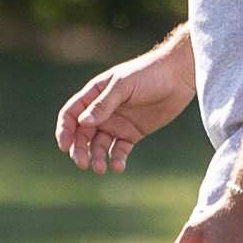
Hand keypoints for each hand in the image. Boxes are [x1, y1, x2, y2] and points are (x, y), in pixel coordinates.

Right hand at [55, 32, 195, 172]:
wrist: (178, 77)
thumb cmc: (148, 74)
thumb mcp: (123, 86)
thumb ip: (104, 104)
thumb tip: (83, 122)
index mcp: (94, 95)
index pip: (71, 115)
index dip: (65, 130)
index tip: (64, 146)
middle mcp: (102, 111)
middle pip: (82, 134)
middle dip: (80, 150)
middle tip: (83, 164)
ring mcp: (117, 123)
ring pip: (99, 145)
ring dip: (97, 157)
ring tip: (101, 168)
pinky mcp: (133, 133)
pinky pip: (120, 149)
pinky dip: (117, 159)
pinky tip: (118, 166)